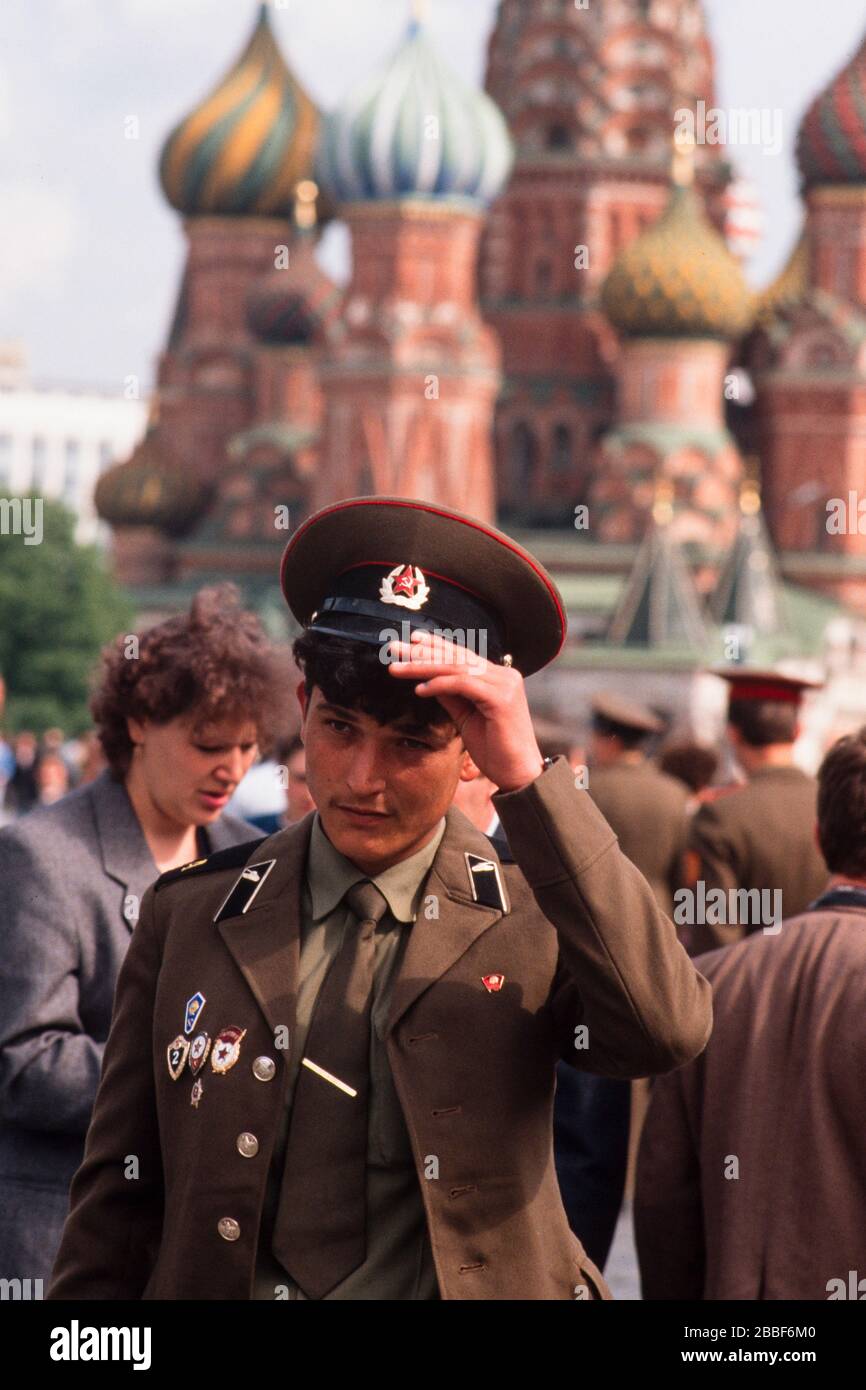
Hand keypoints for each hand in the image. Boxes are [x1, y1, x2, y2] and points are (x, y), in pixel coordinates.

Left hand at [387, 630, 544, 792]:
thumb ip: (452, 697)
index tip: (410, 640)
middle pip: (456, 656)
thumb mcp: (466, 718)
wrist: (519, 774)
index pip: (462, 655)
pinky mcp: (501, 698)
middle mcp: (503, 676)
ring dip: (423, 667)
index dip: (436, 645)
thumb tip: (427, 680)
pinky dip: (439, 685)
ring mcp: (504, 685)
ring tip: (396, 668)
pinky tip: (419, 690)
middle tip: (393, 648)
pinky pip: (463, 684)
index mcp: (498, 677)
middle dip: (422, 652)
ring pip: (456, 668)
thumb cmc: (495, 750)